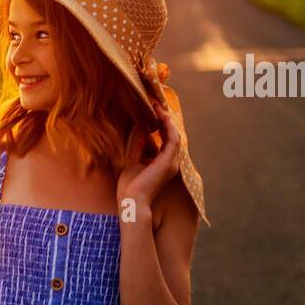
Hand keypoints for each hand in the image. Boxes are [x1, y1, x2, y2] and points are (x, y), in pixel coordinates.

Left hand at [116, 99, 180, 215]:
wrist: (132, 200)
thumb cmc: (130, 185)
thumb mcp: (133, 161)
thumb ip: (138, 148)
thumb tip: (138, 131)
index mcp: (161, 163)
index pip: (164, 140)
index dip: (160, 126)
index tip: (153, 112)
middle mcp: (169, 162)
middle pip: (171, 136)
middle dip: (165, 120)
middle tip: (158, 105)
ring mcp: (171, 162)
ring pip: (174, 135)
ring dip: (167, 120)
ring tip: (159, 107)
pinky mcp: (169, 161)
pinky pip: (172, 138)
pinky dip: (168, 126)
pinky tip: (162, 115)